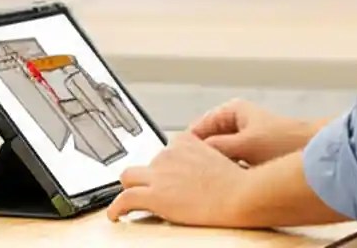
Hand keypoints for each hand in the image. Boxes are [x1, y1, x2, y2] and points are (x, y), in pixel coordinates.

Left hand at [106, 132, 250, 225]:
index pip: (165, 150)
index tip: (166, 177)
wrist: (240, 195)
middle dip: (150, 179)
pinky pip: (125, 199)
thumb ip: (206, 159)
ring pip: (129, 177)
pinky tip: (116, 215)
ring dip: (130, 189)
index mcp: (185, 141)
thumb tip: (203, 172)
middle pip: (147, 164)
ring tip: (129, 202)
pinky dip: (116, 208)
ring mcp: (160, 173)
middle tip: (156, 194)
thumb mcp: (223, 158)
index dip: (165, 167)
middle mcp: (169, 153)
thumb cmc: (238, 183)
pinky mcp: (155, 195)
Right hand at [189, 99, 321, 165]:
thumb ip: (218, 146)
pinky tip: (234, 179)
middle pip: (206, 144)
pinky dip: (231, 171)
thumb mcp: (245, 144)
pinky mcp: (252, 153)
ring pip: (219, 156)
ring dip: (219, 166)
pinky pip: (232, 163)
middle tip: (199, 174)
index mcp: (231, 111)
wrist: (314, 148)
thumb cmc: (285, 140)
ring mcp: (243, 138)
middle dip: (203, 159)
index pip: (196, 129)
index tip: (183, 163)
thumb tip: (195, 152)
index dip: (188, 147)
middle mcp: (236, 122)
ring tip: (219, 176)